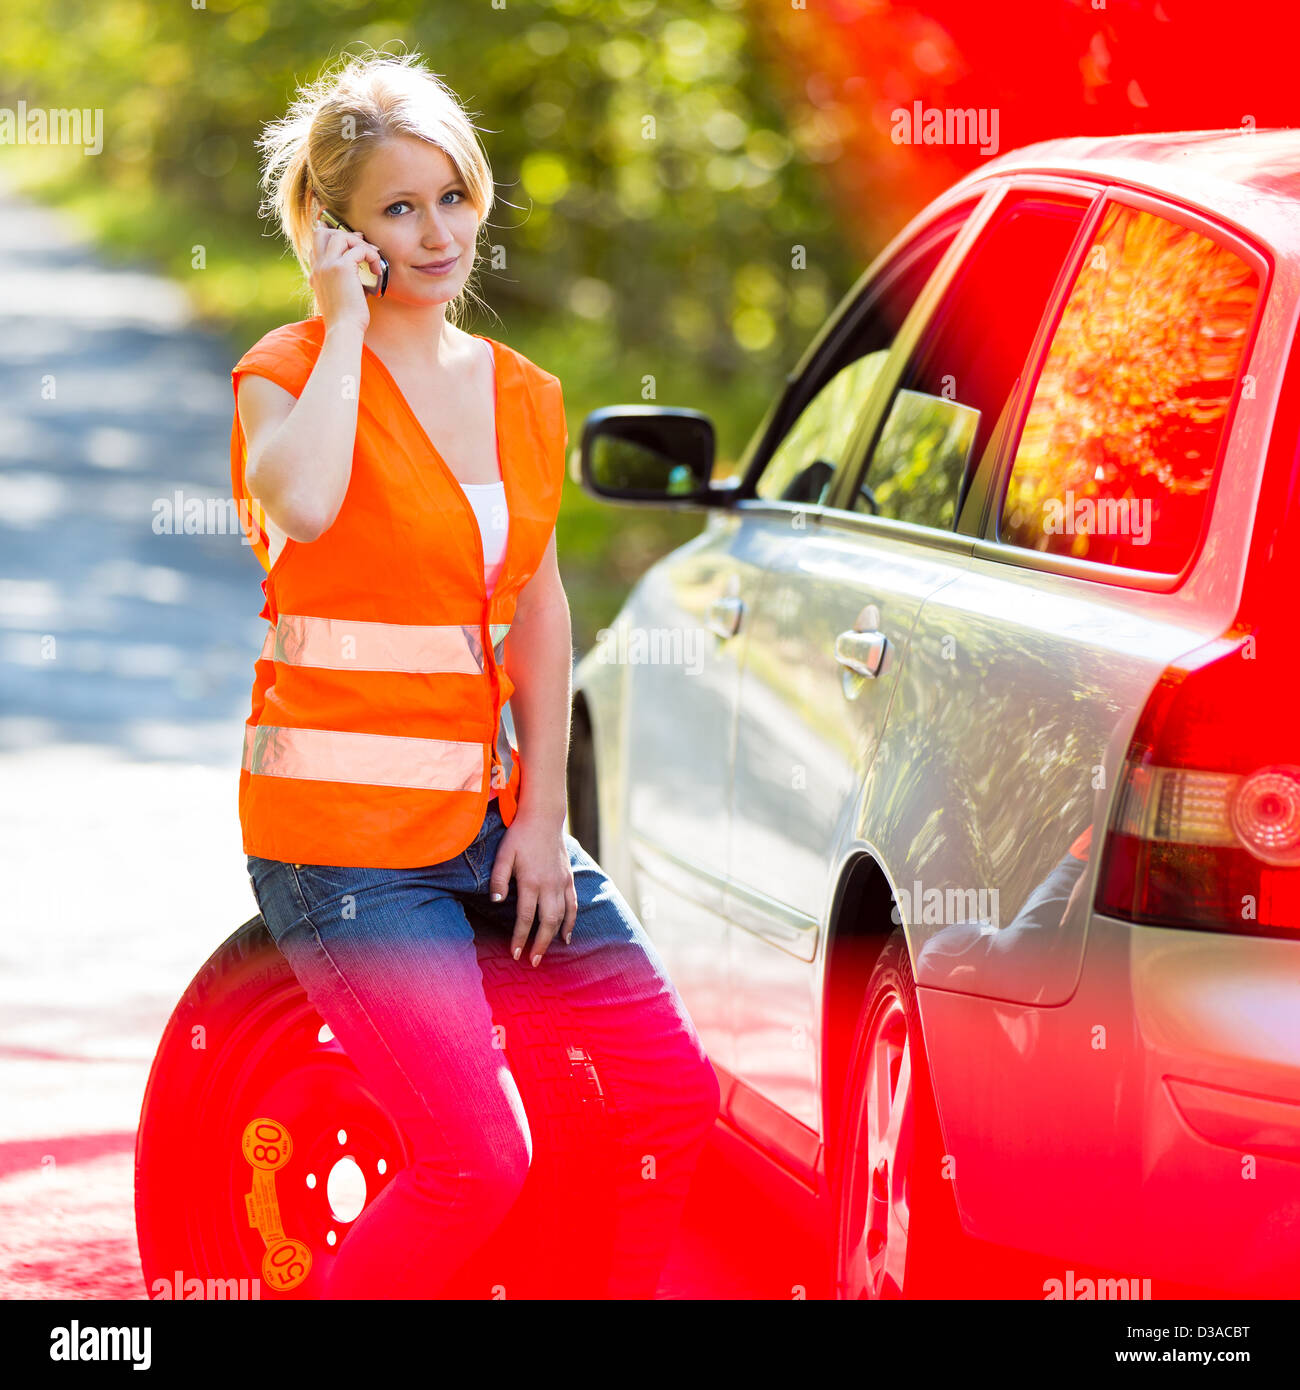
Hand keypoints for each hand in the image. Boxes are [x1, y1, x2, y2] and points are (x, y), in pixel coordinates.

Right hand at [308, 200, 384, 334]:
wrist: (343, 330)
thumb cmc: (346, 320)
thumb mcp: (340, 298)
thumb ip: (343, 283)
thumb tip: (360, 274)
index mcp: (316, 274)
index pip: (316, 245)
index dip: (333, 239)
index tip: (353, 245)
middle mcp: (318, 267)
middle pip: (322, 232)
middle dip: (343, 234)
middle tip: (362, 244)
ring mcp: (328, 265)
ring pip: (341, 236)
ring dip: (360, 243)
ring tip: (373, 258)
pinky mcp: (342, 267)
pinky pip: (359, 249)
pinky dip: (372, 256)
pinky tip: (378, 271)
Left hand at [488, 811, 576, 966]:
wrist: (544, 817)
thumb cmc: (519, 836)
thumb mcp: (503, 855)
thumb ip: (499, 879)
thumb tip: (496, 902)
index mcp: (531, 882)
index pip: (525, 918)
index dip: (520, 938)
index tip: (515, 954)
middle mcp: (549, 885)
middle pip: (546, 922)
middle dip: (540, 944)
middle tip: (533, 962)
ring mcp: (561, 883)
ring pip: (561, 917)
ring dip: (554, 937)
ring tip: (546, 953)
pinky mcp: (568, 879)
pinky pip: (573, 906)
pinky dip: (571, 922)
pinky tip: (566, 936)